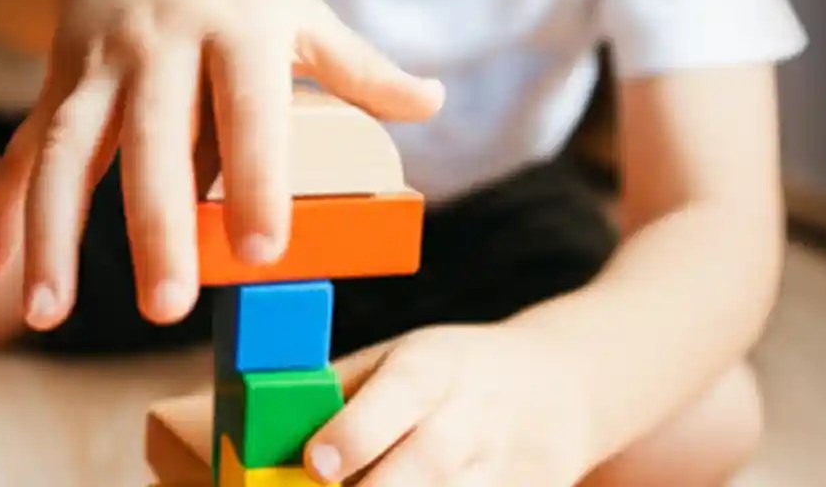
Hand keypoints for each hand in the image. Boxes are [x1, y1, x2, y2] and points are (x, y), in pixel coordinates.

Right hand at [0, 0, 443, 328]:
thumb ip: (357, 66)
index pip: (250, 109)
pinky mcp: (52, 85)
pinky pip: (22, 151)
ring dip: (51, 233)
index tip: (266, 252)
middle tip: (166, 307)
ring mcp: (95, 66)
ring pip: (66, 151)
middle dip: (153, 224)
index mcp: (236, 28)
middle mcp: (159, 46)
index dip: (258, 178)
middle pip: (151, 141)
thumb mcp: (296, 9)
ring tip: (48, 313)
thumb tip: (432, 104)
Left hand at [305, 325, 595, 486]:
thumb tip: (264, 428)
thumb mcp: (399, 358)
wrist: (562, 385)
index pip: (400, 395)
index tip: (320, 463)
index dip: (357, 432)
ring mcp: (504, 468)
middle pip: (428, 464)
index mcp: (433, 368)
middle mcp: (472, 417)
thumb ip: (338, 391)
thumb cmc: (452, 372)